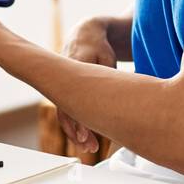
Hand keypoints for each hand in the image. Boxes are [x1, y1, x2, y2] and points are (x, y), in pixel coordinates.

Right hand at [57, 18, 116, 153]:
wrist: (84, 36)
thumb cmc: (98, 47)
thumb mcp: (108, 58)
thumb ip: (110, 76)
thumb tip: (120, 99)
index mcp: (75, 69)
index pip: (73, 99)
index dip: (79, 119)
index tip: (87, 135)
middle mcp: (65, 80)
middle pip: (66, 111)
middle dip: (77, 132)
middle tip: (90, 147)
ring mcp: (62, 86)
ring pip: (66, 114)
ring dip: (76, 133)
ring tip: (89, 147)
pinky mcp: (65, 91)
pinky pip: (68, 111)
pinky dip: (76, 125)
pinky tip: (86, 137)